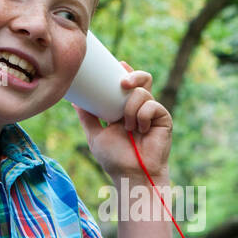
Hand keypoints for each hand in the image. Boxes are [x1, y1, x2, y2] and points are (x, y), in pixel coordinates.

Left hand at [72, 61, 171, 182]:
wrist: (131, 174)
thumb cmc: (115, 159)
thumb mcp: (95, 135)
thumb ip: (87, 117)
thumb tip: (74, 100)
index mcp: (125, 109)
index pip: (128, 84)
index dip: (125, 71)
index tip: (118, 63)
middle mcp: (139, 108)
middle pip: (142, 79)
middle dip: (133, 75)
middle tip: (123, 83)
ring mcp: (152, 113)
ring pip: (143, 93)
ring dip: (130, 109)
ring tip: (128, 128)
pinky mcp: (163, 119)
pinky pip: (152, 106)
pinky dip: (143, 116)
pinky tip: (141, 130)